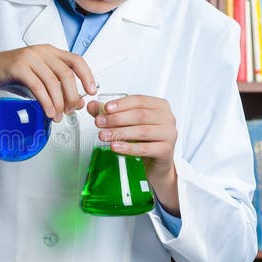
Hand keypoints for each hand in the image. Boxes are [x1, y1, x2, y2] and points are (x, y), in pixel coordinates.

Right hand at [0, 45, 96, 120]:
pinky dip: (46, 102)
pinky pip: (38, 86)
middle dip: (72, 96)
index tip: (91, 91)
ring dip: (59, 103)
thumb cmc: (7, 73)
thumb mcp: (35, 74)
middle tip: (71, 111)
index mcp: (49, 51)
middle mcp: (41, 52)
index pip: (76, 60)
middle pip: (67, 74)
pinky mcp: (18, 66)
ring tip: (57, 116)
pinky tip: (48, 112)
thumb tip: (76, 102)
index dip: (87, 76)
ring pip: (54, 82)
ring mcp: (29, 58)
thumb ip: (53, 84)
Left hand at [87, 94, 179, 212]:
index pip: (139, 100)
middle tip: (100, 123)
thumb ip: (110, 113)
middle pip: (139, 115)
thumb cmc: (145, 139)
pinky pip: (145, 148)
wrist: (157, 161)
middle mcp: (167, 118)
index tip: (106, 108)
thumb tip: (93, 106)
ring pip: (141, 131)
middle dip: (116, 119)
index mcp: (159, 106)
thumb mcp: (128, 123)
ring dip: (119, 133)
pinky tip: (115, 146)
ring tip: (103, 135)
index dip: (121, 104)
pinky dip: (128, 147)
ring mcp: (169, 134)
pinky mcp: (166, 150)